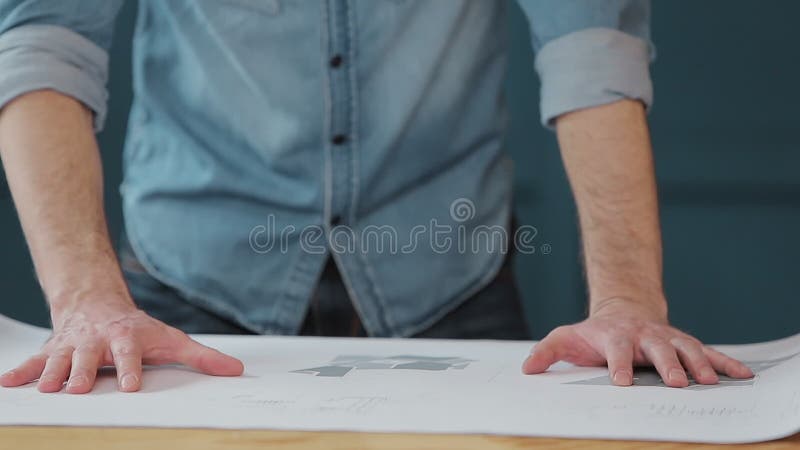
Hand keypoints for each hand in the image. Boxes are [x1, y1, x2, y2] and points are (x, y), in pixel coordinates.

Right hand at [0, 300, 243, 393]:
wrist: (97, 304)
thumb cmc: (138, 329)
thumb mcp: (171, 339)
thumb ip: (201, 357)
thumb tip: (236, 370)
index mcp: (126, 338)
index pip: (130, 354)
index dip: (131, 369)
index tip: (131, 386)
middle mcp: (96, 341)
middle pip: (89, 357)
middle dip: (82, 371)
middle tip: (77, 388)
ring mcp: (71, 346)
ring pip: (58, 359)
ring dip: (51, 373)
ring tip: (47, 389)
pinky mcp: (51, 351)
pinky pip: (32, 362)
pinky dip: (20, 372)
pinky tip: (6, 385)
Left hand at [521, 297, 753, 386]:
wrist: (623, 310)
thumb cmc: (594, 332)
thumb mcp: (566, 338)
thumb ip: (546, 352)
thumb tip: (526, 369)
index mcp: (614, 336)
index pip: (616, 350)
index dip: (618, 364)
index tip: (621, 381)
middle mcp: (644, 336)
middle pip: (657, 348)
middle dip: (667, 364)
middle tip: (676, 382)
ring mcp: (666, 338)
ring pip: (685, 348)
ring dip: (698, 364)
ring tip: (709, 381)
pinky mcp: (684, 344)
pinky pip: (708, 352)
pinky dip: (725, 363)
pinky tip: (741, 375)